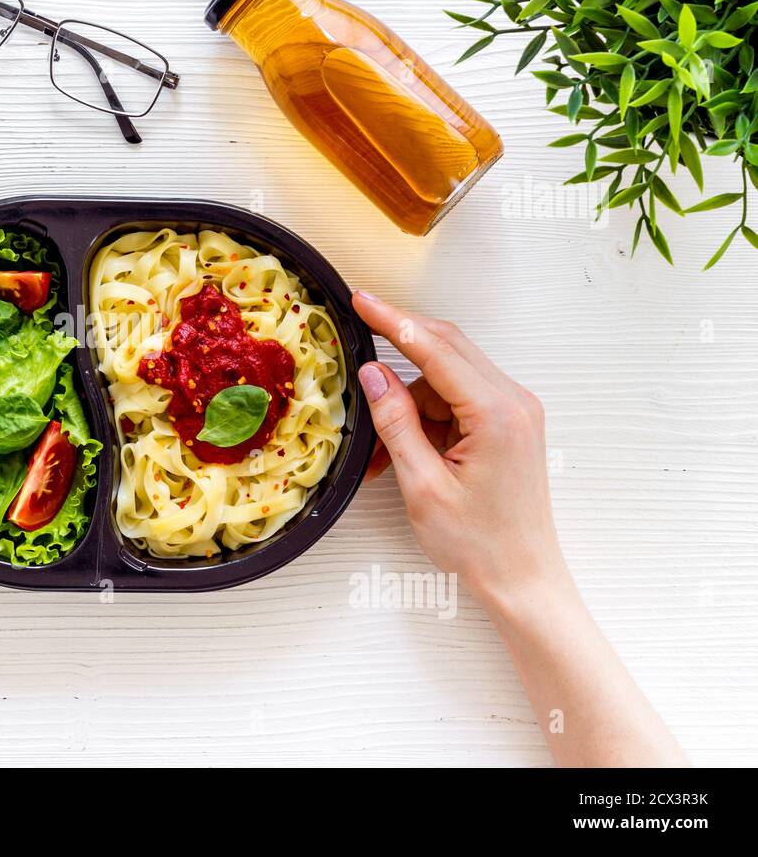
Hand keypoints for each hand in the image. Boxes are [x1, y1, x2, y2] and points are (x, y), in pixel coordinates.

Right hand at [352, 291, 564, 605]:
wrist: (523, 579)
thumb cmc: (478, 543)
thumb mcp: (422, 486)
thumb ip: (396, 424)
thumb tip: (373, 375)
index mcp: (496, 413)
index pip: (435, 349)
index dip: (393, 321)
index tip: (361, 300)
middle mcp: (513, 402)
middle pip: (446, 348)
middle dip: (398, 345)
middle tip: (356, 332)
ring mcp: (514, 412)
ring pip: (446, 376)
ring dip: (407, 399)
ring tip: (379, 449)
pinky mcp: (507, 425)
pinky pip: (455, 401)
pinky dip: (423, 417)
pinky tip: (400, 450)